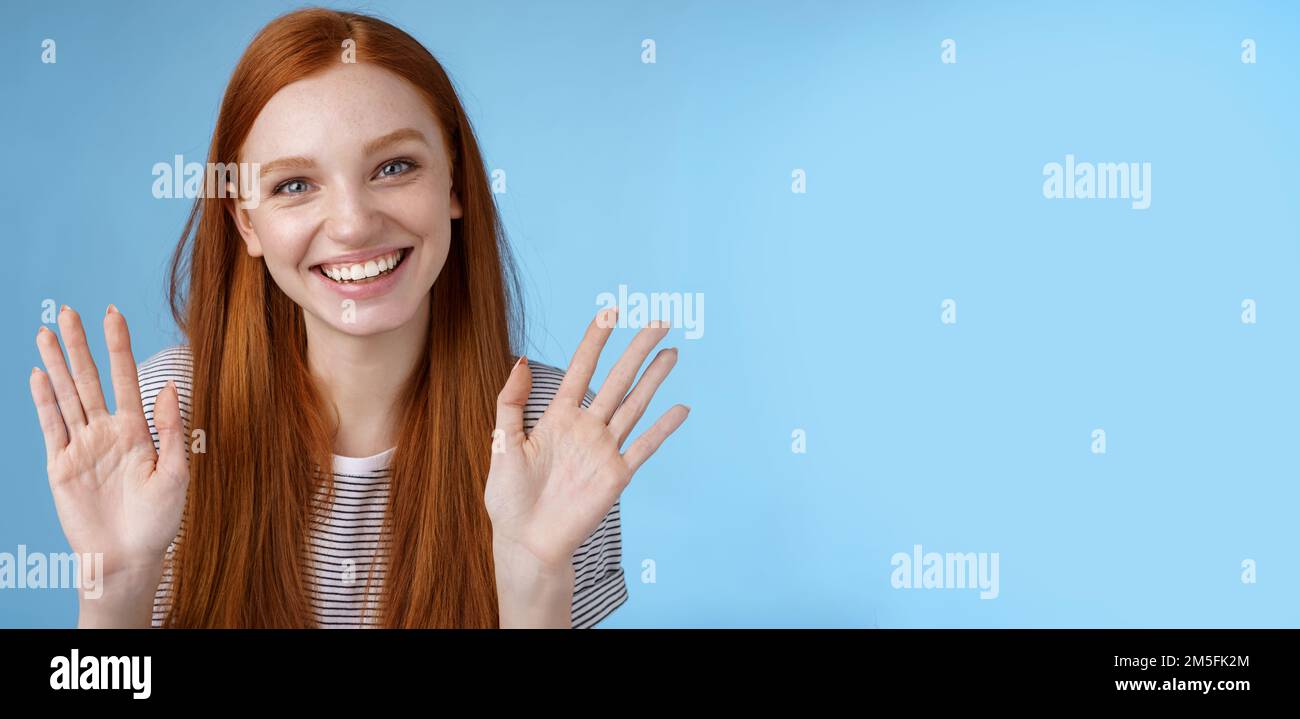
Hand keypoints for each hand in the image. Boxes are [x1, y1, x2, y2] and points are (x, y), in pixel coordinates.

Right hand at [29, 306, 188, 588]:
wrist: (128, 557)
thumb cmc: (158, 521)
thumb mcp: (175, 474)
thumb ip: (171, 430)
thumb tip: (169, 386)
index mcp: (138, 431)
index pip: (126, 378)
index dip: (119, 346)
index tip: (113, 313)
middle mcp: (107, 432)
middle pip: (90, 379)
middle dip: (80, 346)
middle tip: (69, 310)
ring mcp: (82, 447)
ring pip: (66, 396)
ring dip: (57, 365)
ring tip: (46, 332)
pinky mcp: (62, 466)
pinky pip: (51, 427)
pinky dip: (44, 401)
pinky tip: (39, 375)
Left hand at [485, 307, 688, 572]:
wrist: (526, 542)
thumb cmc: (509, 498)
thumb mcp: (502, 443)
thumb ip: (510, 402)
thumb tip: (521, 360)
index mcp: (557, 417)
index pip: (581, 369)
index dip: (596, 342)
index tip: (611, 313)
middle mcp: (585, 428)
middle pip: (617, 380)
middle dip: (637, 351)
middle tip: (659, 322)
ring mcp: (604, 450)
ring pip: (634, 405)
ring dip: (654, 379)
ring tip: (671, 352)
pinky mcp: (616, 475)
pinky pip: (644, 447)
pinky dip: (663, 428)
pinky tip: (680, 408)